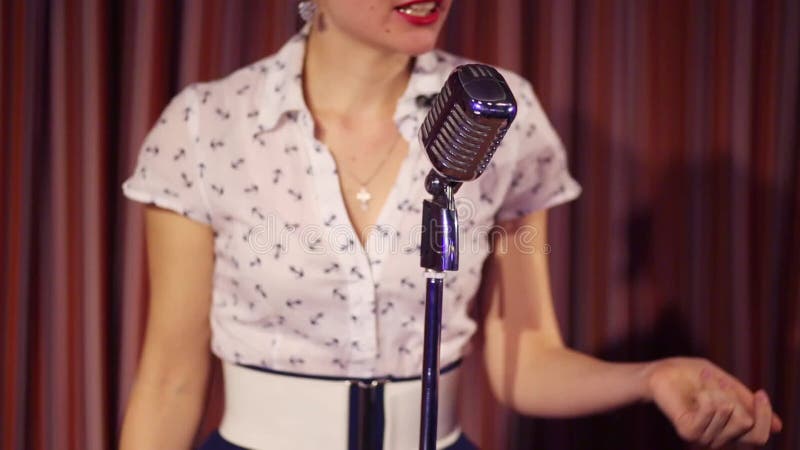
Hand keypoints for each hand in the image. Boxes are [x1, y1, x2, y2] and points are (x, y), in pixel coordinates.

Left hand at [644, 357, 782, 447]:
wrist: (663, 371)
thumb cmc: (694, 377)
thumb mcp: (729, 388)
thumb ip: (749, 406)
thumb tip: (778, 428)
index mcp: (729, 430)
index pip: (759, 438)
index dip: (764, 416)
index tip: (760, 392)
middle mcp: (718, 438)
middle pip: (747, 423)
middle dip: (735, 396)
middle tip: (716, 380)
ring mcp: (702, 437)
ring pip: (731, 415)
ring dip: (718, 390)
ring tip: (704, 380)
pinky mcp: (688, 431)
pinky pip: (712, 412)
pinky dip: (708, 394)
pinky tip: (699, 390)